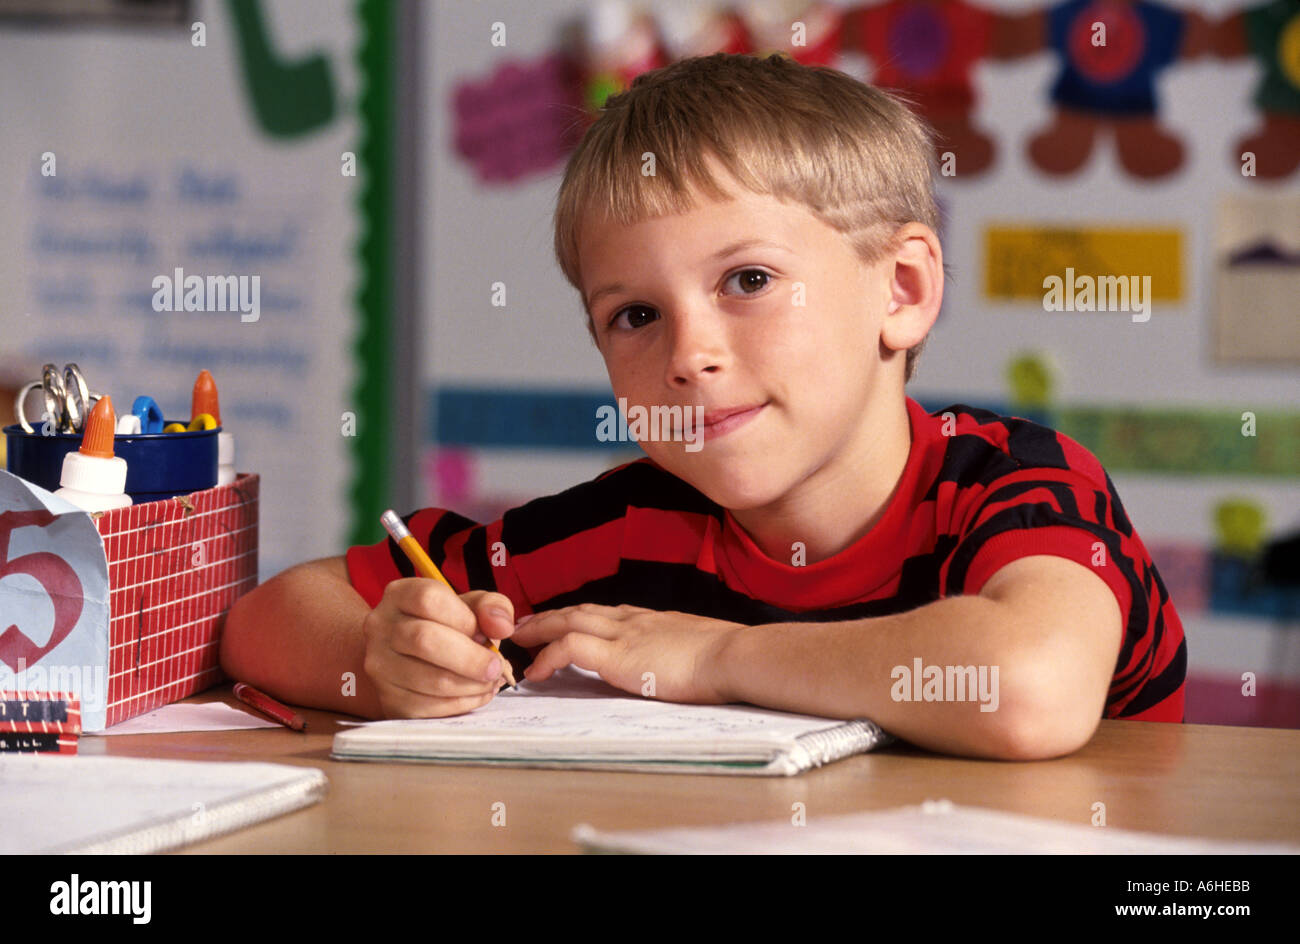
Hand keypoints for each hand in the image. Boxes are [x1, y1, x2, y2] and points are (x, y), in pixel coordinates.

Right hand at [362, 578, 515, 717]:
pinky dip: (462, 703)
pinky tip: (476, 694)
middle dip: (471, 658)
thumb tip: (502, 626)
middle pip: (424, 640)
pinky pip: (430, 707)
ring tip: (490, 681)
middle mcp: (381, 627)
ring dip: (471, 685)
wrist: (409, 658)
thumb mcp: (469, 606)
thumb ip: (491, 606)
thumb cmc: (445, 627)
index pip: (429, 599)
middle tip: (496, 667)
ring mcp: (380, 665)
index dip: (464, 618)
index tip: (484, 633)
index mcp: (400, 595)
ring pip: (430, 679)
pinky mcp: (389, 699)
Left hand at [509, 604, 743, 703]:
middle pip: (579, 611)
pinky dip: (548, 657)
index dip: (578, 616)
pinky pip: (570, 649)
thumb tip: (678, 661)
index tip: (560, 621)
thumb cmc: (727, 657)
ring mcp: (624, 635)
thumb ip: (677, 649)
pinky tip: (536, 672)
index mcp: (651, 619)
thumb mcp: (696, 646)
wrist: (736, 655)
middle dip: (548, 617)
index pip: (604, 612)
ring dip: (539, 630)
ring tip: (518, 642)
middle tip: (523, 625)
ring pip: (568, 622)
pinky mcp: (618, 656)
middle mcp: (632, 620)